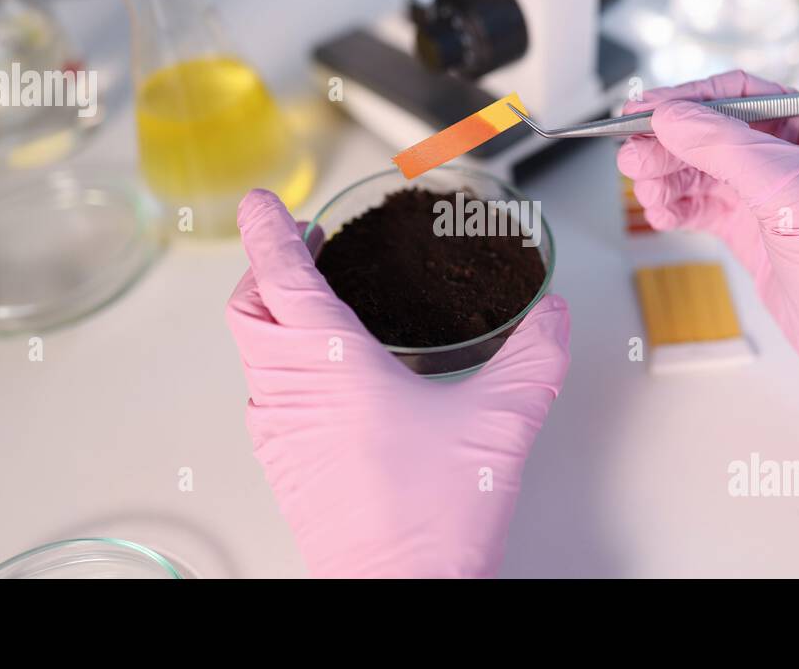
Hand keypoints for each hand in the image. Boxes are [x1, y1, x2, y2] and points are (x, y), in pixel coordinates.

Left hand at [226, 189, 569, 576]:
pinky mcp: (287, 466)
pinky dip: (282, 360)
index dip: (268, 230)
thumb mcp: (499, 424)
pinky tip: (329, 374)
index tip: (262, 203)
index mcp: (328, 364)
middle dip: (265, 268)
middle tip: (299, 248)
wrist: (398, 596)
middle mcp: (289, 393)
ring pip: (253, 354)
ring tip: (315, 302)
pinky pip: (267, 393)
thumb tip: (550, 319)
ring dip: (272, 314)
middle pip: (249, 309)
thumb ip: (533, 360)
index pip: (279, 276)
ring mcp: (280, 434)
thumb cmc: (428, 520)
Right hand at [617, 71, 798, 433]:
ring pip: (702, 172)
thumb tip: (673, 116)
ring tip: (644, 190)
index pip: (739, 97)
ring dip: (667, 177)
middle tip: (631, 157)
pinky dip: (677, 207)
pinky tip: (660, 212)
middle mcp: (790, 158)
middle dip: (669, 145)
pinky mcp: (754, 233)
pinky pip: (704, 208)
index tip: (643, 111)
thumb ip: (724, 147)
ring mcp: (770, 198)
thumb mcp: (787, 190)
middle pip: (712, 135)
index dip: (688, 100)